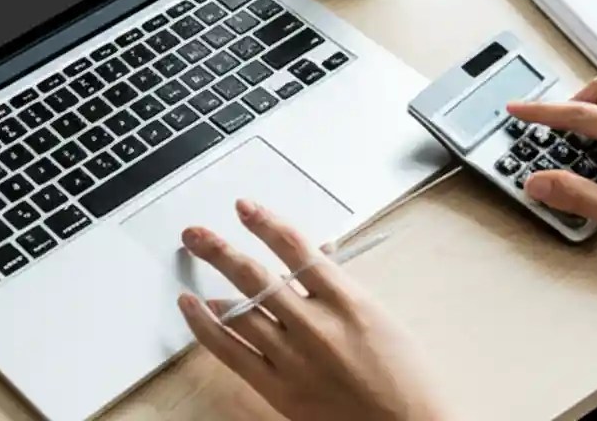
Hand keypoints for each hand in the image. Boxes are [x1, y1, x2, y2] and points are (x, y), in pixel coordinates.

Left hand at [176, 199, 445, 420]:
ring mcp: (293, 358)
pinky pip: (230, 350)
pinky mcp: (278, 388)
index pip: (296, 248)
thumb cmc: (403, 373)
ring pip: (238, 311)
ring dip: (211, 280)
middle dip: (220, 249)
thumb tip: (310, 255)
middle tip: (196, 232)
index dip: (265, 223)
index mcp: (347, 301)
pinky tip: (193, 306)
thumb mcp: (377, 314)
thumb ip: (338, 286)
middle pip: (255, 276)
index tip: (244, 208)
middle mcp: (315, 326)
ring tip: (196, 257)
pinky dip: (205, 326)